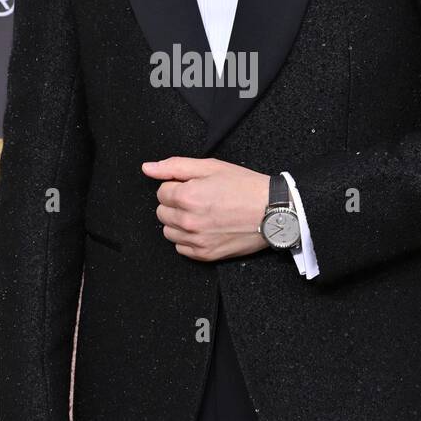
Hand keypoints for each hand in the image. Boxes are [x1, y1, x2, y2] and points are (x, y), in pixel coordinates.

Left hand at [142, 156, 269, 261]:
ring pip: (169, 232)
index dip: (177, 186)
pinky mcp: (205, 254)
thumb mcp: (211, 166)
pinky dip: (188, 239)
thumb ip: (175, 166)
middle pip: (162, 212)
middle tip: (199, 199)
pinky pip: (181, 248)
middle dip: (175, 204)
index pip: (161, 192)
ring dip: (179, 222)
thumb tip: (148, 168)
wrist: (273, 211)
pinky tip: (205, 229)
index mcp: (188, 196)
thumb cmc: (246, 187)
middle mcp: (188, 220)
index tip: (194, 187)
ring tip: (202, 214)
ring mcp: (196, 240)